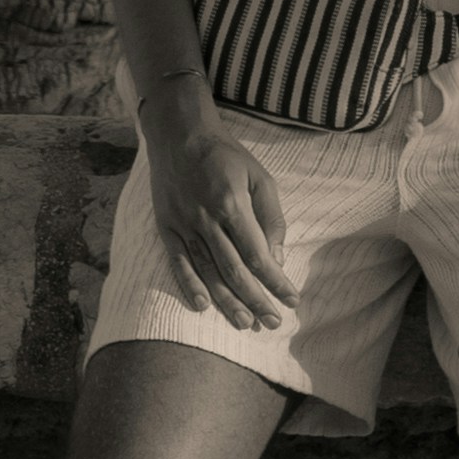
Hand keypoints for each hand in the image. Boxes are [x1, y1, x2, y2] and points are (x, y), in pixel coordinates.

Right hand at [150, 119, 302, 329]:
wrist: (179, 135)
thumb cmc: (226, 156)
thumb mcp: (260, 177)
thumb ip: (271, 218)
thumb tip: (277, 258)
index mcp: (232, 204)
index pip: (257, 254)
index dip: (275, 281)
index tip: (291, 300)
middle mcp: (206, 218)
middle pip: (234, 270)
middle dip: (256, 300)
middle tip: (272, 323)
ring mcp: (183, 224)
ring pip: (208, 271)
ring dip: (227, 300)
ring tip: (244, 323)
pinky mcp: (166, 226)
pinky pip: (178, 262)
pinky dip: (190, 285)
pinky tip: (203, 305)